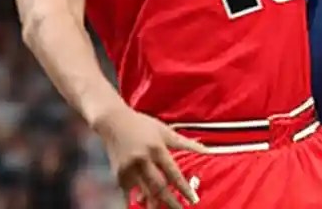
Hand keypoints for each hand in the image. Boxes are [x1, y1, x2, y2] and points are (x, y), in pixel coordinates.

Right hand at [93, 106, 207, 207]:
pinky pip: (128, 192)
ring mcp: (129, 168)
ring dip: (154, 203)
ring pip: (144, 191)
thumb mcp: (165, 131)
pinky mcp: (118, 174)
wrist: (113, 121)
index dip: (183, 188)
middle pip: (159, 187)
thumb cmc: (143, 125)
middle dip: (171, 202)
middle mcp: (143, 160)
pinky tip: (142, 205)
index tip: (193, 200)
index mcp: (157, 149)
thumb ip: (186, 143)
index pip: (173, 174)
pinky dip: (135, 200)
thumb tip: (207, 150)